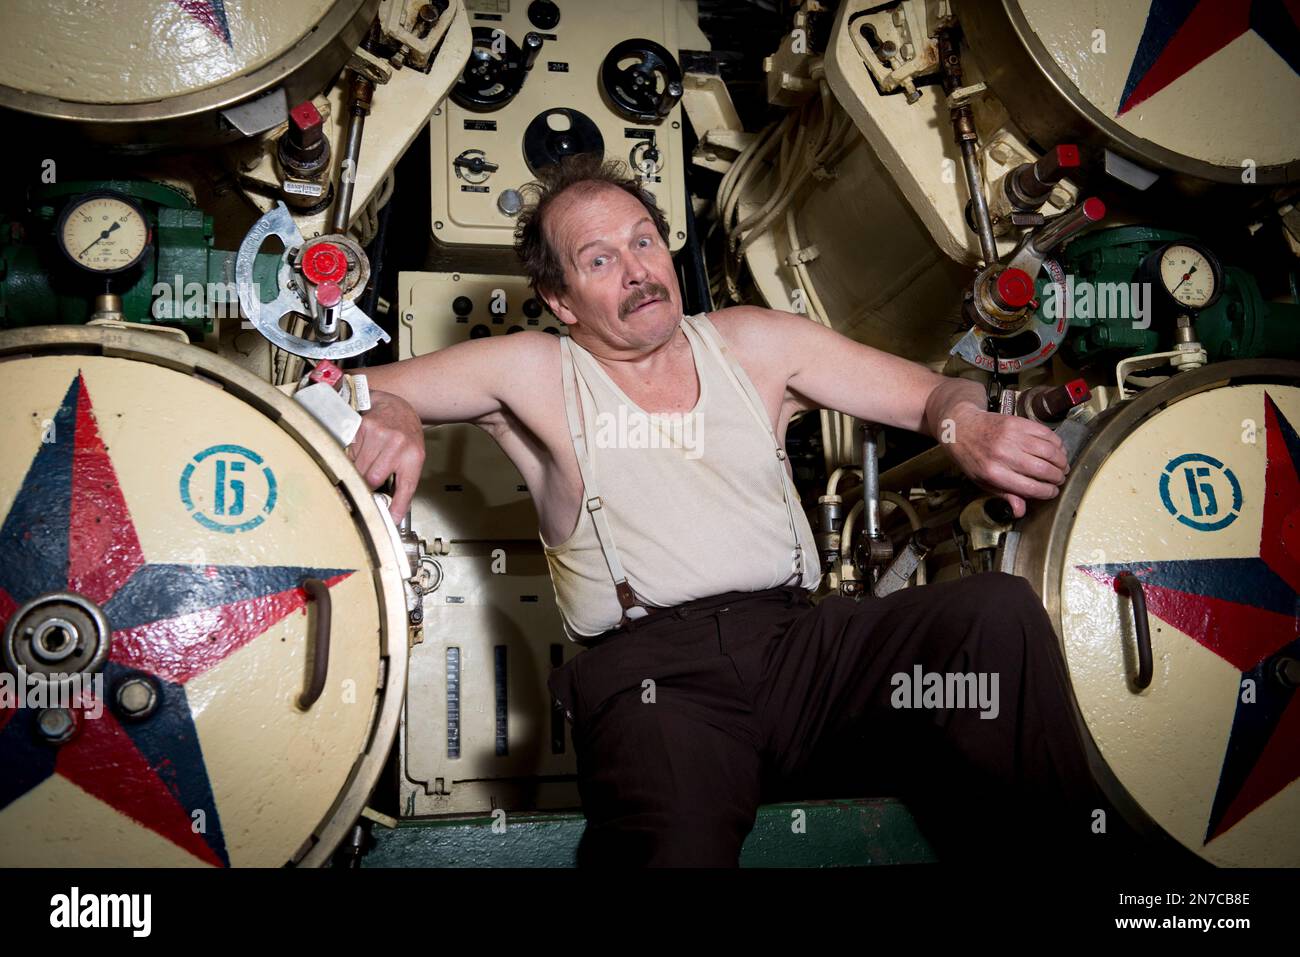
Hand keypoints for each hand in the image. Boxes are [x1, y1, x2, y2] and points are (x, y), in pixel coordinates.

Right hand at [347, 389, 425, 521]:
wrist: (397, 406)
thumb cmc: (405, 435)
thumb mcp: (412, 457)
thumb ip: (402, 481)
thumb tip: (391, 510)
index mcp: (413, 456)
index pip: (405, 487)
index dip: (397, 506)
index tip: (390, 520)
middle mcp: (397, 444)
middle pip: (372, 479)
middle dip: (366, 486)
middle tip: (366, 485)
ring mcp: (379, 435)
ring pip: (358, 468)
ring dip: (357, 471)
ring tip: (365, 464)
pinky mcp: (363, 428)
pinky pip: (350, 453)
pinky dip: (351, 457)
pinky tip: (360, 451)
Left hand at [940, 402, 1068, 518]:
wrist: (961, 428)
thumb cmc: (971, 457)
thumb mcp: (982, 481)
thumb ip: (1004, 494)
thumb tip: (1020, 511)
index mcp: (995, 474)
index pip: (1032, 488)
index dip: (1048, 492)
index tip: (1052, 492)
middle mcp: (1005, 455)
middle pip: (1044, 470)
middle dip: (1057, 477)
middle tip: (1059, 479)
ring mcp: (1012, 437)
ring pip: (1050, 451)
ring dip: (1061, 461)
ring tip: (1062, 466)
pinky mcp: (1018, 422)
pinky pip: (1047, 433)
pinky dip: (1057, 443)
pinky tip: (1057, 449)